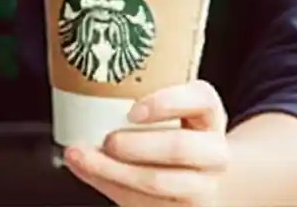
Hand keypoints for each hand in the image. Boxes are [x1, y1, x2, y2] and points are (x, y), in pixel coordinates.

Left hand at [64, 80, 229, 205]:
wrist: (204, 180)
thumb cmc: (175, 139)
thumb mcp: (171, 116)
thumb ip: (136, 111)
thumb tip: (81, 112)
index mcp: (210, 116)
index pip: (202, 99)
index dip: (166, 103)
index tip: (132, 111)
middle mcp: (214, 152)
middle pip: (180, 147)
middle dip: (135, 145)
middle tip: (106, 140)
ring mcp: (204, 187)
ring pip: (161, 182)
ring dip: (115, 172)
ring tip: (86, 160)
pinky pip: (148, 203)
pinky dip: (114, 189)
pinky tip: (93, 175)